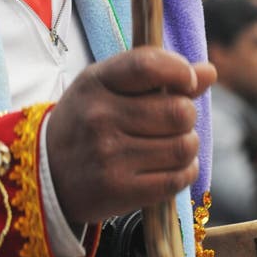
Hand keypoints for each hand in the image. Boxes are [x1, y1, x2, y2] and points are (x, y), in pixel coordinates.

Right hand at [46, 47, 215, 226]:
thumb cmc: (85, 120)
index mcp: (95, 82)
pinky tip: (170, 165)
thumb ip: (156, 74)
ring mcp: (109, 156)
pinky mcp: (120, 191)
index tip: (188, 79)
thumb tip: (209, 71)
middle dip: (187, 114)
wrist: (46, 170)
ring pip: (184, 147)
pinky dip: (185, 171)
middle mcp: (100, 117)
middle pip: (178, 111)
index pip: (148, 65)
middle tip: (174, 119)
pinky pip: (177, 179)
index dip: (180, 70)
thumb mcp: (107, 86)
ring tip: (172, 142)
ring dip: (188, 144)